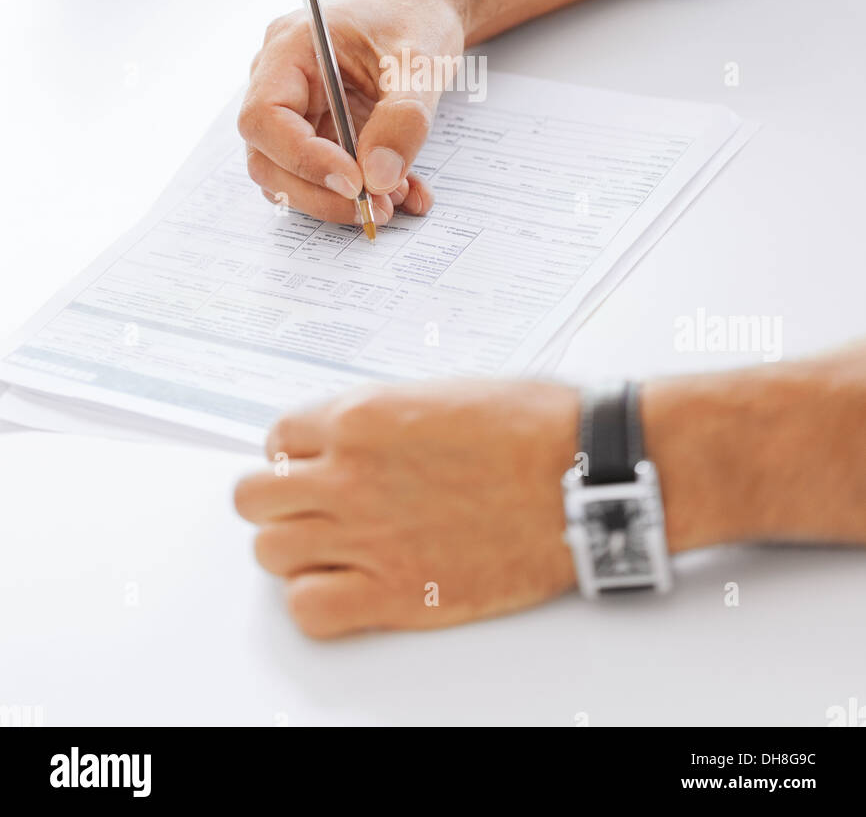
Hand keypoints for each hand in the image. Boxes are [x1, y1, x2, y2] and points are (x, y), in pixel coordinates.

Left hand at [234, 379, 579, 637]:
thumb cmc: (533, 427)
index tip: (315, 465)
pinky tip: (346, 587)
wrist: (583, 477)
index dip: (295, 454)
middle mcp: (350, 475)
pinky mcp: (395, 592)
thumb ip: (385, 419)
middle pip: (256, 498)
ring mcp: (367, 535)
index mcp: (361, 417)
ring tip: (332, 548)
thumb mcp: (443, 393)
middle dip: (279, 502)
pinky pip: (309, 609)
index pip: (279, 438)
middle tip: (314, 508)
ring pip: (270, 553)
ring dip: (294, 550)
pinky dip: (317, 601)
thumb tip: (361, 437)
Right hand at [238, 0, 463, 225]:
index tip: (355, 182)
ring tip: (395, 200)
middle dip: (320, 193)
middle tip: (376, 208)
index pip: (265, 117)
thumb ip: (402, 119)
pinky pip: (326, 175)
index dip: (303, 159)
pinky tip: (406, 192)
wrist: (422, 5)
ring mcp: (297, 109)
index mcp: (290, 49)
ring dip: (339, 200)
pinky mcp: (320, 131)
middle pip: (269, 157)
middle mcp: (281, 82)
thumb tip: (379, 179)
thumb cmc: (413, 14)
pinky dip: (363, 192)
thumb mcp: (419, 62)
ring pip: (292, 175)